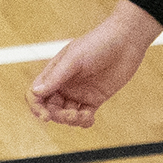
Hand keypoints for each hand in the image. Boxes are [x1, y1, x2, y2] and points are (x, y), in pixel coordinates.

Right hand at [27, 0, 162, 127]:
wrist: (126, 41)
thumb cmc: (97, 44)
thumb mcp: (74, 59)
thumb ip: (55, 77)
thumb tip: (36, 92)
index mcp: (53, 74)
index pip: (36, 95)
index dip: (36, 107)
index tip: (45, 117)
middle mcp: (63, 85)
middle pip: (50, 108)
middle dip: (57, 116)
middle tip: (71, 115)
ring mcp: (79, 92)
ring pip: (66, 114)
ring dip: (71, 120)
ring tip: (83, 116)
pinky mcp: (95, 98)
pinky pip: (84, 115)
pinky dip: (84, 121)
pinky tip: (89, 119)